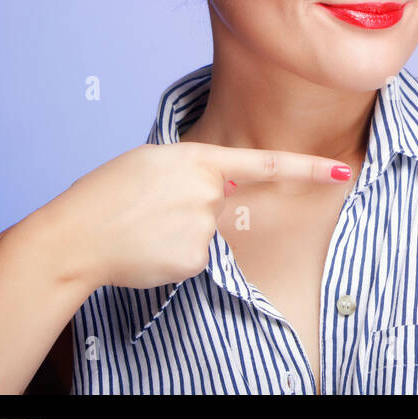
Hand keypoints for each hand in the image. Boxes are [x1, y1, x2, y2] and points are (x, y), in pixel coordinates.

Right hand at [49, 142, 351, 290]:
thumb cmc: (106, 194)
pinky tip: (144, 249)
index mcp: (199, 159)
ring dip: (177, 234)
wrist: (73, 236)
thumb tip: (219, 191)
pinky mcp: (194, 259)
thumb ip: (193, 170)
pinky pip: (194, 257)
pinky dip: (171, 256)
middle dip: (189, 210)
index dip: (309, 169)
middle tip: (147, 210)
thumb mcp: (152, 162)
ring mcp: (203, 227)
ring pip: (205, 233)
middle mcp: (208, 191)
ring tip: (140, 228)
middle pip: (220, 205)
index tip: (343, 171)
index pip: (267, 164)